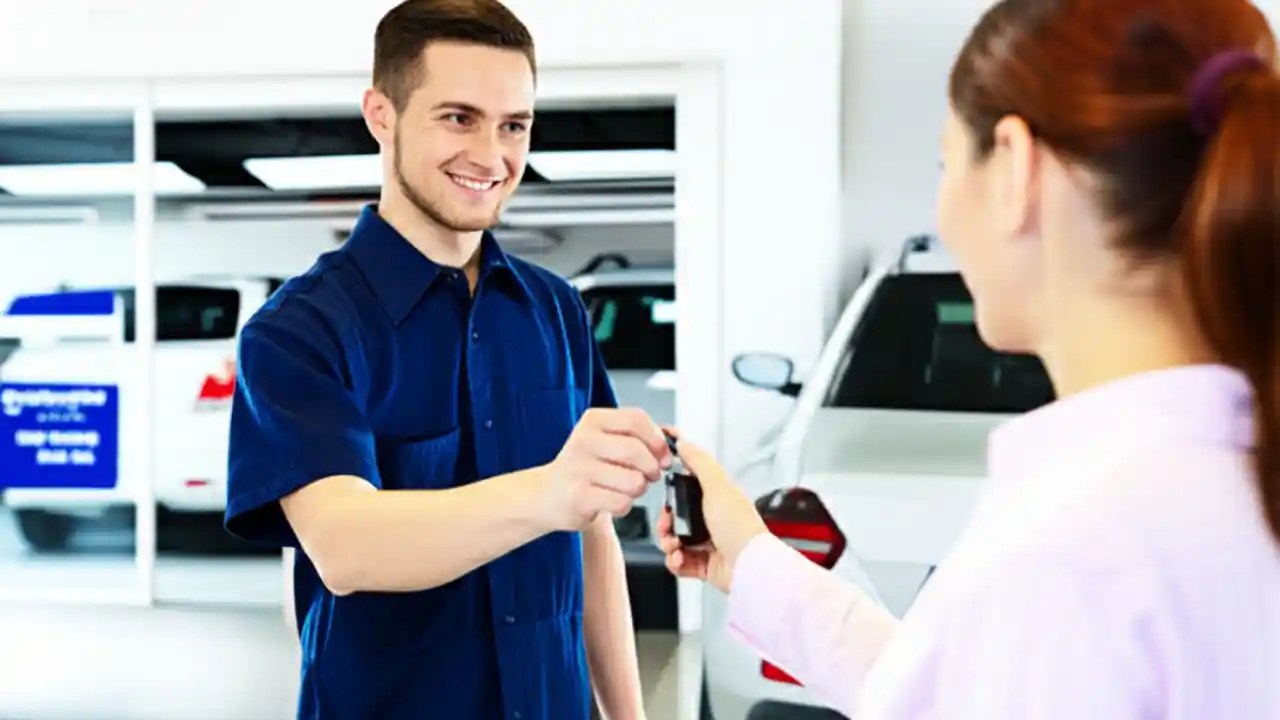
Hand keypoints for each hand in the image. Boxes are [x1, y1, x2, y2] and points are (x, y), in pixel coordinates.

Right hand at [539, 407, 672, 531]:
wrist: (545, 494)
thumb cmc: (583, 468)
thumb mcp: (604, 440)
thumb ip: (635, 436)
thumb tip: (673, 439)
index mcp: (593, 420)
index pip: (636, 418)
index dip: (657, 439)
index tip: (663, 454)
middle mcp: (584, 440)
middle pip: (637, 451)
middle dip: (652, 468)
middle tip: (650, 476)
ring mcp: (579, 469)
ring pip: (633, 481)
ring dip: (638, 490)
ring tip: (626, 489)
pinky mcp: (579, 496)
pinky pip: (621, 502)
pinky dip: (624, 506)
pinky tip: (611, 501)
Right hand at [656, 432, 767, 593]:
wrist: (748, 565)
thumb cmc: (738, 525)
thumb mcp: (717, 486)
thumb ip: (699, 462)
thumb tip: (683, 442)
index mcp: (716, 498)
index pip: (687, 485)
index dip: (671, 484)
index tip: (658, 481)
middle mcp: (711, 519)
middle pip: (674, 517)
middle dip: (665, 523)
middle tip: (667, 527)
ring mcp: (707, 543)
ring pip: (673, 540)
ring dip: (667, 543)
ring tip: (674, 547)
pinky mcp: (704, 564)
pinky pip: (679, 561)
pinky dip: (675, 561)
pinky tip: (680, 558)